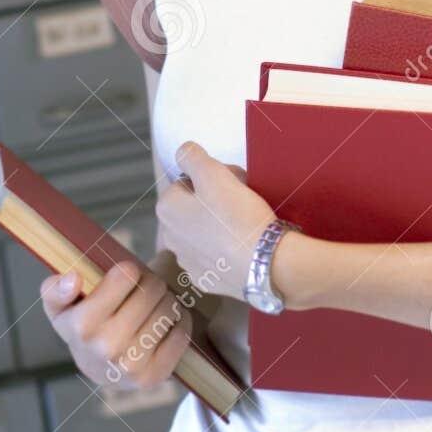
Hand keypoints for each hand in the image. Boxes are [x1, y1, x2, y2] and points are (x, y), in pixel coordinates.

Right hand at [39, 259, 192, 390]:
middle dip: (151, 283)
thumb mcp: (60, 306)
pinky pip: (182, 333)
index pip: (127, 275)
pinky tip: (164, 323)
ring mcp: (132, 366)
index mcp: (82, 324)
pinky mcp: (154, 377)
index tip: (126, 276)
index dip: (130, 270)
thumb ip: (55, 289)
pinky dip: (179, 321)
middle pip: (153, 289)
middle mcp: (106, 347)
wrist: (99, 370)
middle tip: (144, 290)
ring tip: (153, 306)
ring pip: (170, 308)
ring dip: (167, 300)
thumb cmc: (81, 325)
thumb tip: (74, 280)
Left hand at [155, 140, 277, 300]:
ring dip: (218, 223)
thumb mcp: (212, 173)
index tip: (231, 180)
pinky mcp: (206, 280)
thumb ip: (191, 156)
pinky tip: (243, 244)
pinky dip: (225, 248)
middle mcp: (169, 237)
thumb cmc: (237, 216)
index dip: (211, 176)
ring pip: (202, 231)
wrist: (264, 263)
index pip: (186, 181)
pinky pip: (213, 256)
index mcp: (167, 209)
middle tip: (242, 196)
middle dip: (214, 198)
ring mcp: (187, 261)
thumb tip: (183, 151)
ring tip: (244, 221)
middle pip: (193, 206)